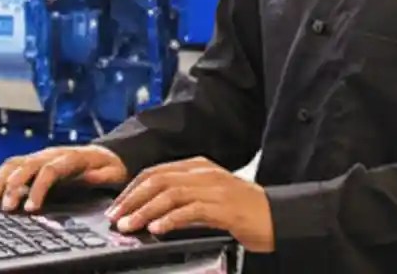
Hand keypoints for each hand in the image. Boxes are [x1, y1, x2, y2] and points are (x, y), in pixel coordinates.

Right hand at [0, 145, 127, 212]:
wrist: (107, 153)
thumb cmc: (110, 167)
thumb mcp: (114, 173)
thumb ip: (101, 177)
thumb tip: (87, 178)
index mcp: (72, 157)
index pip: (49, 170)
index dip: (38, 189)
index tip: (31, 208)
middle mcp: (52, 154)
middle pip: (28, 166)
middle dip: (15, 187)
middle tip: (7, 208)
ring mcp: (42, 155)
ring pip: (17, 163)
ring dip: (3, 180)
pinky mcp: (35, 160)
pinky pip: (14, 164)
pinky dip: (1, 176)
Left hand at [106, 157, 273, 252]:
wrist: (280, 217)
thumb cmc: (245, 211)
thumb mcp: (210, 198)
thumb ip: (184, 200)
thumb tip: (152, 213)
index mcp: (199, 167)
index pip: (156, 171)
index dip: (132, 188)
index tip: (117, 205)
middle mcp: (204, 173)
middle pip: (158, 180)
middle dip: (132, 199)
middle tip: (116, 217)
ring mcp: (215, 188)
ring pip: (170, 194)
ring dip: (145, 210)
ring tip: (130, 225)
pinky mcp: (224, 207)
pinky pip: (190, 210)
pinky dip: (170, 219)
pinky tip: (157, 229)